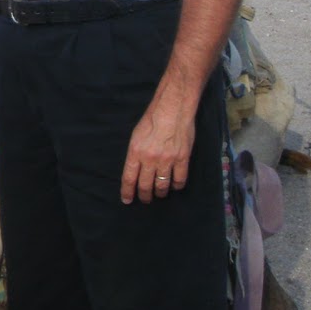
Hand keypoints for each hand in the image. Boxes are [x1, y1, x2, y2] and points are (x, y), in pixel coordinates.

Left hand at [121, 87, 194, 204]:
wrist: (173, 109)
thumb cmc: (152, 119)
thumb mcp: (136, 136)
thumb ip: (136, 154)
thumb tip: (135, 170)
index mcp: (135, 152)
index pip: (129, 178)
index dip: (127, 192)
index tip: (127, 200)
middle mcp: (150, 159)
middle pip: (145, 185)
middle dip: (144, 196)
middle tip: (145, 199)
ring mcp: (167, 160)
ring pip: (162, 186)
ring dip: (159, 193)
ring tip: (159, 194)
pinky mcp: (182, 159)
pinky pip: (179, 180)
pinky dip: (176, 186)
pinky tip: (174, 186)